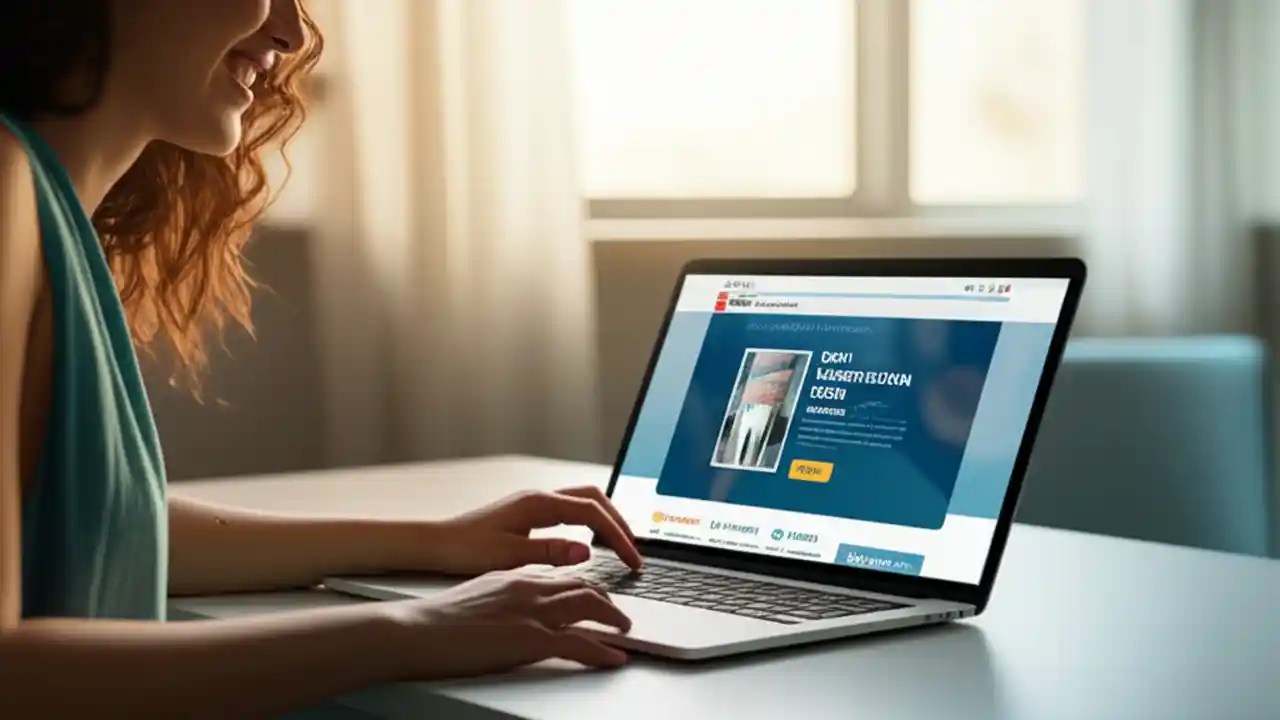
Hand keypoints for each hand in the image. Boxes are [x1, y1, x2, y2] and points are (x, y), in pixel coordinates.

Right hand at [386, 570, 630, 676]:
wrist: (417, 630)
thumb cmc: (436, 621)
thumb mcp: (476, 597)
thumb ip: (500, 598)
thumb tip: (510, 610)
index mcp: (515, 577)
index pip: (561, 577)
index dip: (584, 586)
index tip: (596, 594)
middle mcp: (530, 588)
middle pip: (584, 587)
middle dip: (607, 600)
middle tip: (619, 614)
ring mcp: (533, 612)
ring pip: (591, 607)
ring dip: (614, 620)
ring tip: (626, 632)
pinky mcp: (532, 639)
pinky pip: (581, 644)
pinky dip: (604, 652)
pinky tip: (615, 658)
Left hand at [405, 486, 642, 574]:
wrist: (436, 543)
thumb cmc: (465, 549)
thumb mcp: (509, 557)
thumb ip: (550, 552)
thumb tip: (587, 551)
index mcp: (538, 504)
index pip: (592, 513)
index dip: (618, 536)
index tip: (632, 559)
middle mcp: (539, 497)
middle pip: (595, 499)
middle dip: (620, 522)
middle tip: (635, 551)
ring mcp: (535, 503)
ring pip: (584, 501)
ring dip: (607, 519)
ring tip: (622, 545)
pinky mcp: (530, 513)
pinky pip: (571, 510)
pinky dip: (590, 522)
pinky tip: (592, 541)